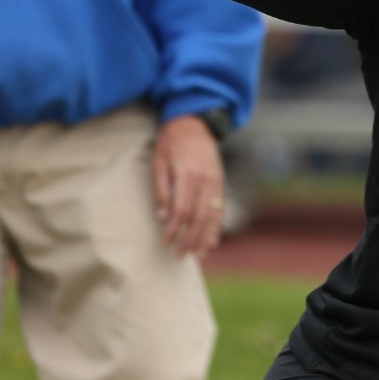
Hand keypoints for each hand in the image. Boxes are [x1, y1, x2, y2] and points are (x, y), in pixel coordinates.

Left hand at [152, 114, 226, 256]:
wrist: (194, 123)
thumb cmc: (171, 142)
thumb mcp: (158, 161)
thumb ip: (161, 189)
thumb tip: (161, 216)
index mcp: (186, 174)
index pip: (181, 209)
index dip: (174, 228)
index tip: (166, 242)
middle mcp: (204, 179)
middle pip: (199, 216)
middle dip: (190, 238)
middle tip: (181, 255)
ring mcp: (215, 180)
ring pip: (212, 215)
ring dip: (205, 237)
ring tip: (199, 255)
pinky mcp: (220, 181)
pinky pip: (220, 207)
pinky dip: (217, 226)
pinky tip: (213, 240)